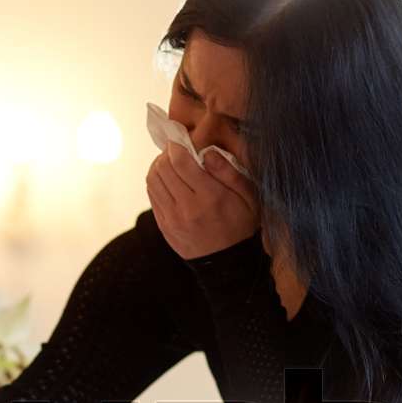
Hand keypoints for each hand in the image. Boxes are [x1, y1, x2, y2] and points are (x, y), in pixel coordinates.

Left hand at [145, 143, 259, 259]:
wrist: (229, 264)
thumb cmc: (242, 226)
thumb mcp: (249, 197)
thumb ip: (229, 172)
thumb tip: (206, 151)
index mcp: (210, 197)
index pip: (180, 162)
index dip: (175, 144)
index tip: (178, 138)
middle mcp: (187, 208)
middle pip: (162, 169)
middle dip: (166, 154)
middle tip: (175, 150)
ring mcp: (172, 219)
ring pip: (153, 181)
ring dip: (158, 166)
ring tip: (170, 163)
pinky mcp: (165, 227)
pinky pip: (152, 196)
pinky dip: (156, 182)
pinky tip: (168, 180)